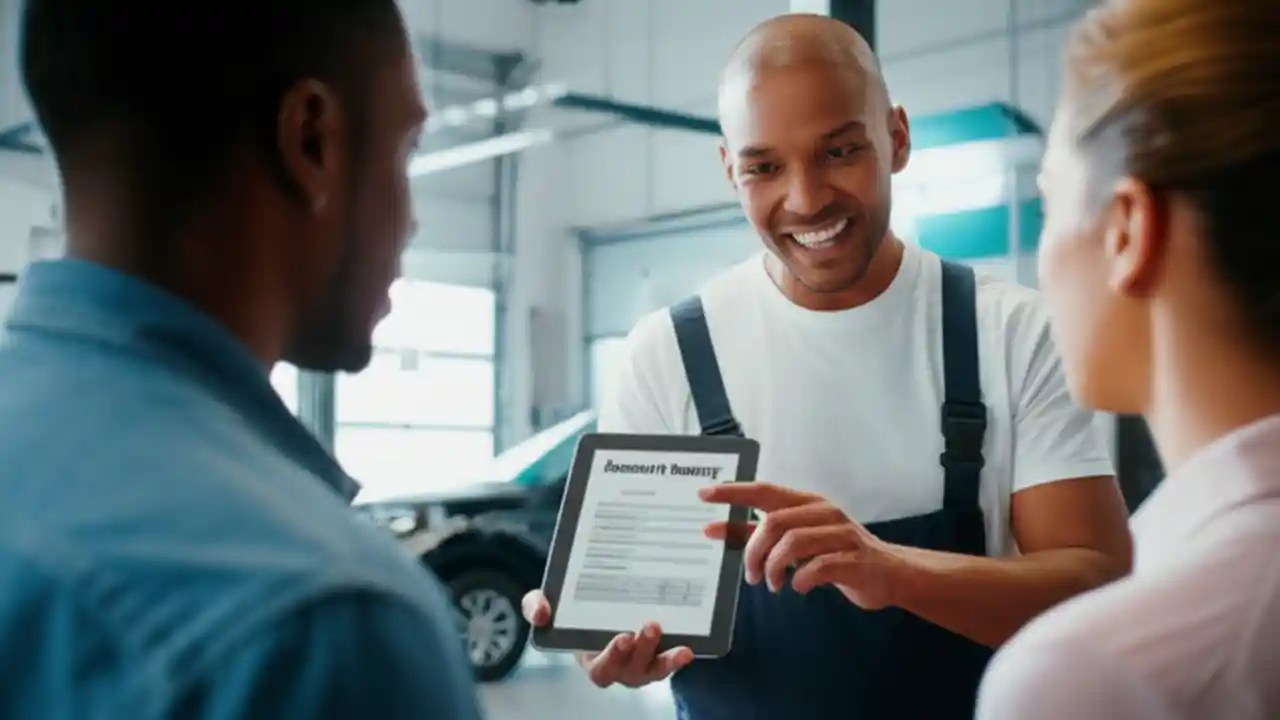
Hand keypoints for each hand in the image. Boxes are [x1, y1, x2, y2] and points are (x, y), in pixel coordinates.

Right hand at [520, 590, 693, 687]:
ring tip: (681, 646)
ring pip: (654, 670)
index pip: (601, 668)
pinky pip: (669, 662)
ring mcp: (640, 663)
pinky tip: (690, 648)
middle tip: (650, 626)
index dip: (612, 656)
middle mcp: (618, 667)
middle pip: (631, 670)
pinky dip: (679, 659)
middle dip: (642, 651)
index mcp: (591, 659)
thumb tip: (541, 613)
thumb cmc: (569, 610)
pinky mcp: (658, 654)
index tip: (622, 636)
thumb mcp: (547, 604)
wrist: (594, 600)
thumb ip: (535, 606)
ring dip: (666, 659)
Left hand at [699, 483, 904, 609]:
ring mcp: (842, 533)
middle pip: (775, 522)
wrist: (889, 573)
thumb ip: (755, 534)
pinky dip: (801, 579)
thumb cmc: (836, 554)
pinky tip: (799, 587)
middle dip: (754, 551)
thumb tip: (712, 528)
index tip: (704, 495)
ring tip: (771, 584)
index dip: (734, 492)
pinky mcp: (855, 559)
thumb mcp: (795, 541)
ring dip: (774, 568)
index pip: (764, 491)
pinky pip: (818, 567)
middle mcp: (824, 512)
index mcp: (807, 503)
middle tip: (750, 575)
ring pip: (793, 543)